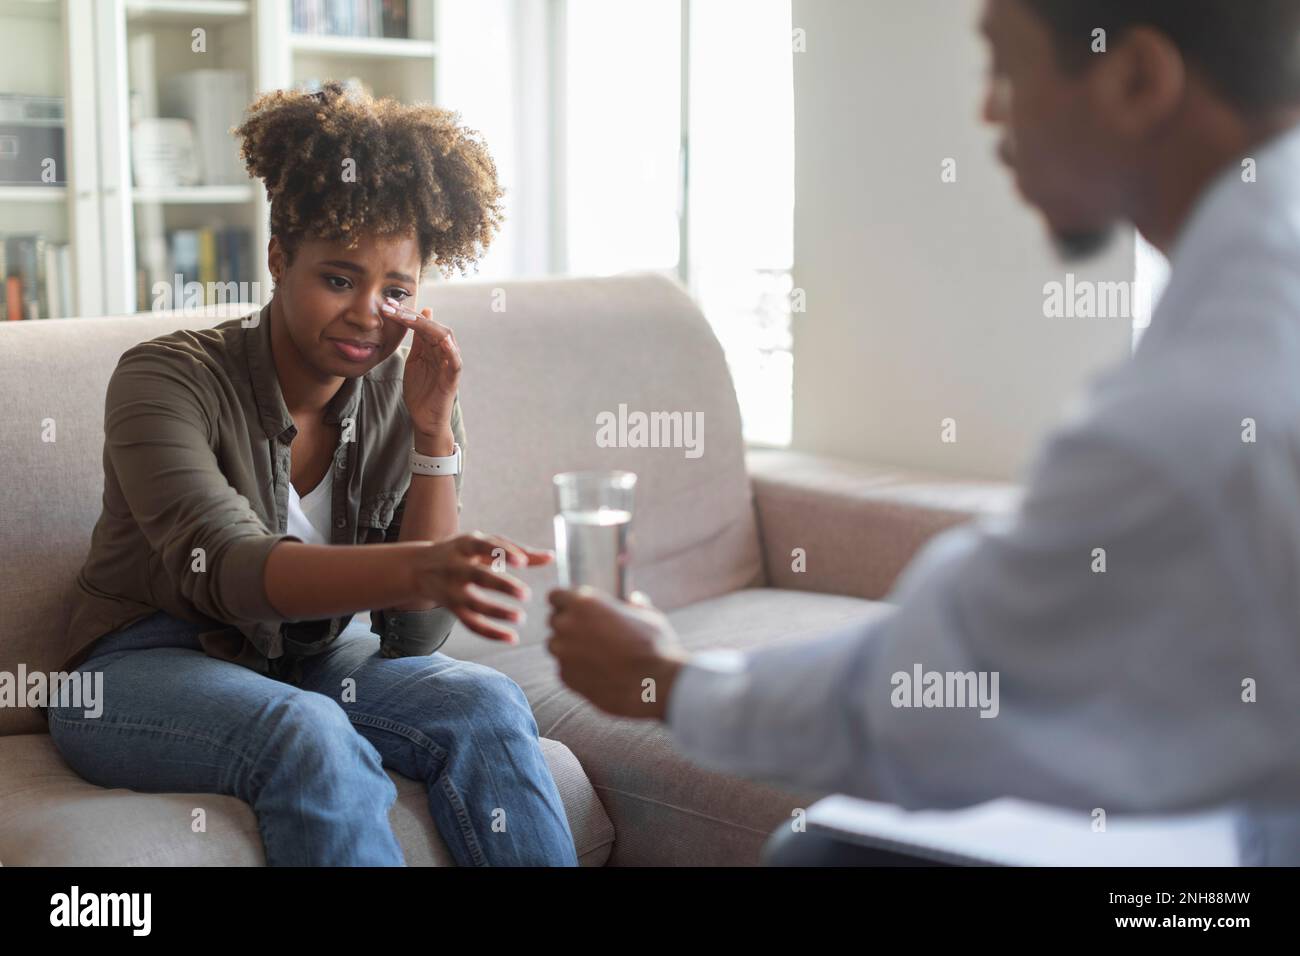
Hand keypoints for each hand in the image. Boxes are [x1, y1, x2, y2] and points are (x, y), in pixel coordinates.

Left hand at [381, 298, 460, 437]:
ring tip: (408, 317)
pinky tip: (443, 341)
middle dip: (412, 316)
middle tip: (391, 307)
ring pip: (445, 338)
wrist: (425, 418)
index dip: (405, 313)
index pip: (422, 324)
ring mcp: (450, 364)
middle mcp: (444, 352)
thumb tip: (423, 314)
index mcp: (434, 347)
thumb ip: (418, 340)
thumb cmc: (421, 390)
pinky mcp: (452, 379)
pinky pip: (455, 362)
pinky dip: (451, 351)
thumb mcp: (415, 360)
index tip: (386, 305)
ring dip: (427, 326)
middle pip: (432, 326)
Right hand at [410, 532, 552, 642]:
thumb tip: (551, 557)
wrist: (418, 567)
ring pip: (473, 604)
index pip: (484, 546)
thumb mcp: (484, 545)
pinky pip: (471, 623)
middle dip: (501, 585)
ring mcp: (452, 589)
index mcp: (465, 544)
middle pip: (478, 576)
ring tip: (520, 618)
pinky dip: (491, 632)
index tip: (523, 562)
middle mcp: (455, 566)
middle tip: (526, 595)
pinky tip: (512, 638)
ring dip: (497, 612)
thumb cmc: (463, 553)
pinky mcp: (452, 609)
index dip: (503, 553)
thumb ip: (517, 550)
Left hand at [545, 587, 688, 719]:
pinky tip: (597, 672)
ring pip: (555, 646)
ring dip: (567, 647)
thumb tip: (634, 598)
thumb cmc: (655, 646)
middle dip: (566, 624)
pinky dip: (575, 669)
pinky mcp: (566, 678)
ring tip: (592, 654)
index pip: (555, 595)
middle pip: (554, 620)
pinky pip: (564, 669)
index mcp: (584, 602)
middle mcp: (567, 625)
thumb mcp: (649, 616)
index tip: (574, 607)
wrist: (654, 685)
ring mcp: (564, 653)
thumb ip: (635, 605)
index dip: (564, 601)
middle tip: (587, 631)